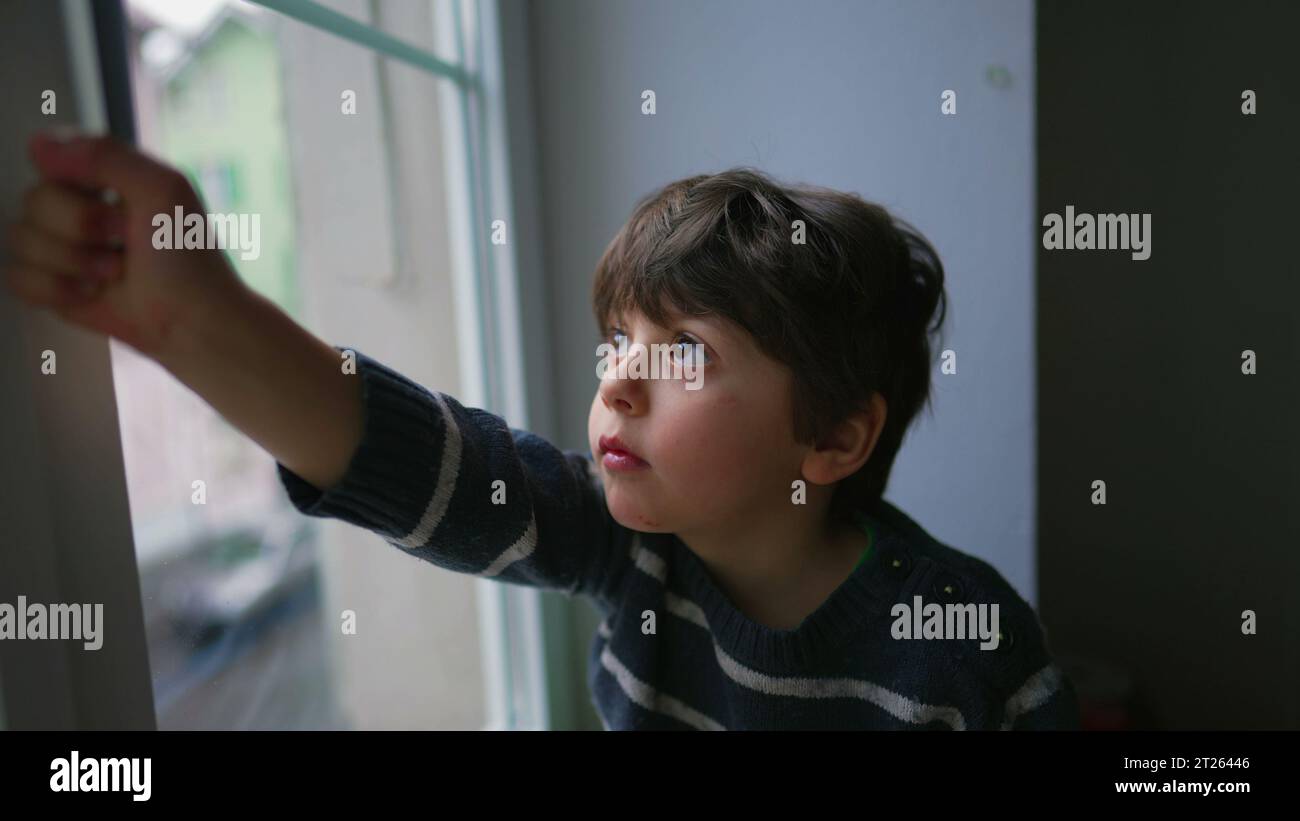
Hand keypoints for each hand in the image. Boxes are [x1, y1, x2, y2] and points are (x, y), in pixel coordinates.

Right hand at [4, 131, 245, 358]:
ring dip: (73, 260)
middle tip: (122, 240)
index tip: (105, 196)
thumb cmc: (187, 258)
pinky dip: (56, 288)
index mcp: (104, 177)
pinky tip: (92, 293)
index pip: (50, 157)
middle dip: (80, 226)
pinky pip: (17, 276)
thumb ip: (106, 156)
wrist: (190, 322)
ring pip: (20, 238)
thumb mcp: (163, 190)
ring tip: (115, 273)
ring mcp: (62, 246)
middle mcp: (78, 207)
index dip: (72, 182)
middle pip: (33, 200)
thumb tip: (38, 144)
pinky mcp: (52, 284)